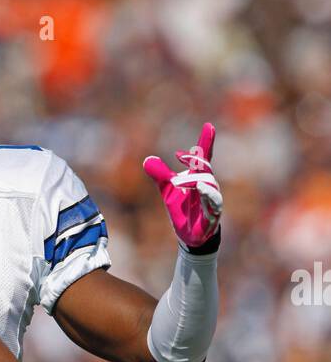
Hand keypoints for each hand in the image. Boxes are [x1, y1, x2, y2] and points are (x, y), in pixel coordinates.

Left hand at [143, 122, 221, 249]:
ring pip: (210, 184)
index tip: (209, 126)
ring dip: (197, 179)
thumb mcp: (168, 190)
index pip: (203, 157)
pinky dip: (208, 195)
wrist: (189, 234)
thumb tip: (147, 160)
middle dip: (195, 160)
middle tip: (179, 156)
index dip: (206, 142)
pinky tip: (201, 188)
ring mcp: (211, 200)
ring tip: (181, 179)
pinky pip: (214, 204)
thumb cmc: (183, 208)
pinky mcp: (212, 216)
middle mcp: (208, 186)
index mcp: (198, 177)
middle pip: (205, 168)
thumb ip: (160, 174)